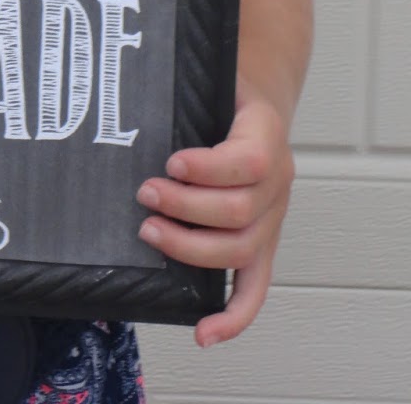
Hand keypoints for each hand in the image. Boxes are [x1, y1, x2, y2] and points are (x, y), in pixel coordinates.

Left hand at [135, 83, 294, 345]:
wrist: (260, 103)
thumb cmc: (225, 93)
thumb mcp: (214, 78)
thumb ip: (186, 87)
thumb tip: (133, 92)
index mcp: (266, 135)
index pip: (248, 161)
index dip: (208, 168)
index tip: (171, 163)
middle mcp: (278, 181)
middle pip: (238, 212)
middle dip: (185, 208)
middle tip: (144, 193)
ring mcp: (272, 217)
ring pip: (242, 248)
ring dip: (191, 248)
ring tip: (149, 230)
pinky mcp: (263, 244)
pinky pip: (256, 288)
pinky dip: (234, 316)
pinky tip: (204, 333)